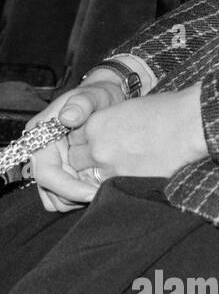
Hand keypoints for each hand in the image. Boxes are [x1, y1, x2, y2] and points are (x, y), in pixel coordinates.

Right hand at [26, 80, 126, 211]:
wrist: (103, 96)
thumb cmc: (96, 95)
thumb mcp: (91, 95)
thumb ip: (80, 104)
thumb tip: (67, 117)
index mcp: (40, 138)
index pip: (47, 174)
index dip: (68, 188)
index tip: (92, 193)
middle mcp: (41, 154)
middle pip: (50, 190)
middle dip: (74, 196)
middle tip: (102, 193)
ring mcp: (51, 163)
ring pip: (55, 196)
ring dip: (75, 198)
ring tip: (101, 189)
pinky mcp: (62, 169)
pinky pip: (64, 192)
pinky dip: (78, 194)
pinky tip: (97, 185)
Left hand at [68, 85, 207, 182]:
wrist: (191, 124)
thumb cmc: (168, 109)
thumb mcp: (131, 107)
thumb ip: (111, 122)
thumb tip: (107, 132)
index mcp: (97, 123)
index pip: (74, 137)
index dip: (84, 139)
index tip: (95, 139)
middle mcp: (97, 146)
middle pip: (75, 159)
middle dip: (84, 158)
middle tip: (102, 154)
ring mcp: (110, 167)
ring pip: (87, 176)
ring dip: (96, 172)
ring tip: (113, 165)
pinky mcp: (125, 182)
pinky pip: (105, 187)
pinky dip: (110, 182)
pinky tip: (124, 173)